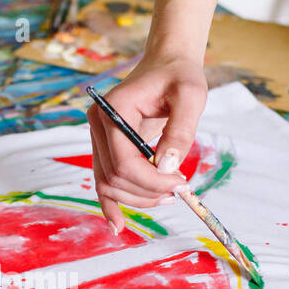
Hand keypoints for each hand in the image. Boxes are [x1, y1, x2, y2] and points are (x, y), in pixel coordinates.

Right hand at [87, 55, 207, 231]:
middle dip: (147, 191)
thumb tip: (167, 168)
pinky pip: (103, 179)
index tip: (181, 183)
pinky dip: (111, 203)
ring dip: (137, 198)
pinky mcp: (104, 145)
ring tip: (168, 196)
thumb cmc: (180, 76)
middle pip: (114, 177)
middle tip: (180, 191)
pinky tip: (118, 224)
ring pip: (108, 184)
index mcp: (113, 109)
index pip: (124, 161)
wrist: (167, 64)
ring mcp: (97, 135)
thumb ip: (180, 131)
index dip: (151, 180)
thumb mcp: (191, 97)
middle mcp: (97, 123)